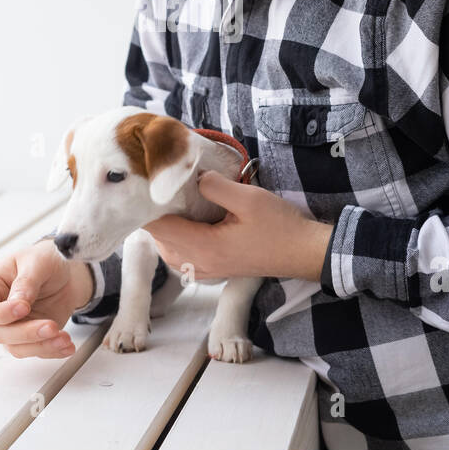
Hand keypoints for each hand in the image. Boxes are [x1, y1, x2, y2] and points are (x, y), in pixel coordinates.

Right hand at [0, 240, 92, 357]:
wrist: (65, 273)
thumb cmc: (44, 260)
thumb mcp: (37, 262)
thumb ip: (26, 281)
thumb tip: (18, 302)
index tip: (23, 308)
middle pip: (0, 334)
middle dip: (27, 333)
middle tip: (51, 326)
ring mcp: (13, 327)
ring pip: (18, 348)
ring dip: (42, 346)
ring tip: (64, 338)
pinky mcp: (31, 338)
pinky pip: (37, 351)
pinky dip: (53, 350)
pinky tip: (67, 345)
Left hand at [143, 170, 332, 281]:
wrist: (303, 252)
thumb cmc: (279, 226)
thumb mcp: (248, 198)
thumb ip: (216, 187)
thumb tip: (194, 178)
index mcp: (204, 248)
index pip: (159, 228)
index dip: (148, 206)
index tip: (145, 184)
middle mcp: (200, 264)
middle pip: (160, 240)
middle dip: (154, 216)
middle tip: (156, 189)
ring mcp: (207, 271)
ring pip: (169, 251)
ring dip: (164, 229)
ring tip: (169, 204)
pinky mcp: (216, 270)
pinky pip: (183, 258)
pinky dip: (176, 240)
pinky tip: (185, 223)